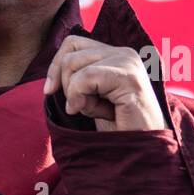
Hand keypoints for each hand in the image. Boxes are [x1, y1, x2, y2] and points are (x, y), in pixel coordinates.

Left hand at [43, 36, 165, 131]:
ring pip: (74, 63)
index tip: (51, 91)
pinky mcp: (129, 78)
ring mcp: (129, 63)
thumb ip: (78, 80)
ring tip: (91, 109)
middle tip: (79, 107)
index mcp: (117, 55)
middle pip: (70, 53)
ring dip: (73, 92)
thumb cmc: (118, 128)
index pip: (73, 43)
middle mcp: (125, 53)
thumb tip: (53, 76)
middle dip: (65, 83)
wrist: (142, 151)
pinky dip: (78, 96)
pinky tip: (92, 111)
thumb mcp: (92, 98)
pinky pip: (85, 77)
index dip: (56, 66)